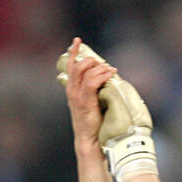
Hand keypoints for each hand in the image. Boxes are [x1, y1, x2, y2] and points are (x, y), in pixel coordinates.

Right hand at [55, 38, 155, 181]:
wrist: (90, 140)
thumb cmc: (94, 123)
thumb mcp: (93, 103)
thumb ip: (96, 90)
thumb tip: (111, 79)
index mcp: (72, 90)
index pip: (71, 66)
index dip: (74, 52)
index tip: (77, 41)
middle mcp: (72, 91)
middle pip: (78, 66)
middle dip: (91, 60)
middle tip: (103, 62)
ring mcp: (77, 97)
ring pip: (85, 72)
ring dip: (99, 67)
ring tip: (109, 69)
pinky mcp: (84, 102)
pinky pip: (92, 82)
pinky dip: (101, 76)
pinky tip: (109, 75)